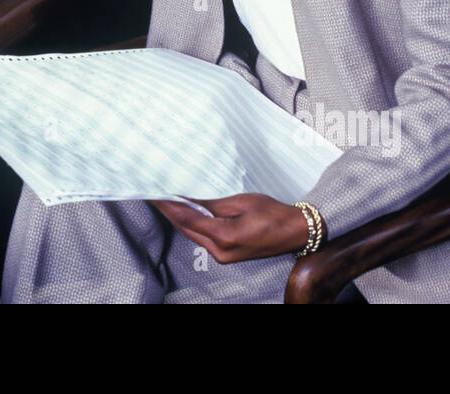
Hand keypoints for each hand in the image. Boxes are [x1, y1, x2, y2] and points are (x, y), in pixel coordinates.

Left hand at [148, 193, 316, 263]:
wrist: (294, 233)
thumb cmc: (273, 214)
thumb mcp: (241, 202)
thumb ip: (211, 203)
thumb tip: (188, 197)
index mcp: (224, 236)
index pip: (187, 218)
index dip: (168, 205)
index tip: (154, 193)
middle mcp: (220, 251)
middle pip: (186, 228)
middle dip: (168, 211)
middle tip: (154, 193)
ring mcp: (222, 256)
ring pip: (192, 234)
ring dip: (178, 218)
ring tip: (165, 200)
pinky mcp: (225, 255)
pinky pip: (202, 238)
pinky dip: (191, 224)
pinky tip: (185, 212)